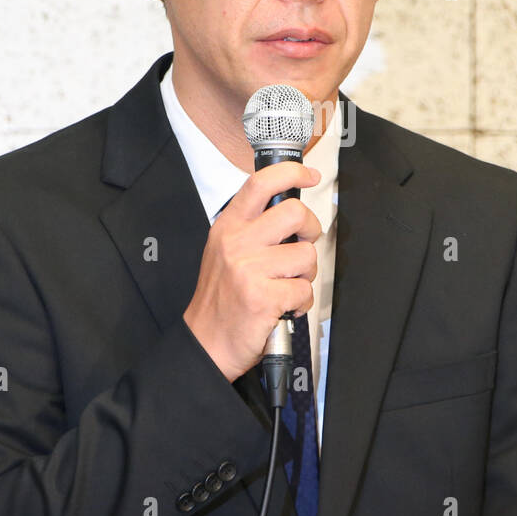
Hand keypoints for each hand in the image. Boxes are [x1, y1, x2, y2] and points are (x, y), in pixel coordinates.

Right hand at [183, 162, 321, 382]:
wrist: (205, 342)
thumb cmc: (221, 299)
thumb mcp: (224, 251)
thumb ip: (252, 228)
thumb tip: (290, 211)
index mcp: (228, 226)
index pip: (260, 183)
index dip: (291, 173)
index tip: (309, 176)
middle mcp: (236, 243)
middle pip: (294, 213)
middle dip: (311, 229)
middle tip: (303, 243)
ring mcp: (249, 269)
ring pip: (306, 255)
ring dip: (305, 275)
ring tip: (286, 286)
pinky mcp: (263, 297)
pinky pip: (304, 290)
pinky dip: (301, 303)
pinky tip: (283, 307)